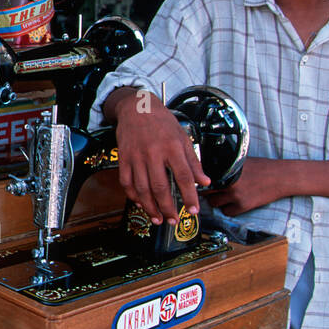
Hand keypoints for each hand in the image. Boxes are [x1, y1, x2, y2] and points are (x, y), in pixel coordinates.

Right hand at [114, 93, 209, 223]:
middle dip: (168, 208)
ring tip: (158, 219)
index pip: (184, 176)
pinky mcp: (123, 158)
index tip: (193, 209)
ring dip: (150, 207)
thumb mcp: (183, 138)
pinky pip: (126, 182)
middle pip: (160, 187)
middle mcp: (154, 153)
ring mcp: (136, 157)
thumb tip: (205, 181)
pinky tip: (140, 204)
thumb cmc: (162, 122)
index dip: (190, 196)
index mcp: (172, 147)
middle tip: (174, 220)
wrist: (136, 108)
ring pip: (142, 188)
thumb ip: (193, 161)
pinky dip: (132, 196)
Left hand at [205, 157, 285, 215]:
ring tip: (227, 196)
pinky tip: (236, 202)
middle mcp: (228, 182)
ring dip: (218, 201)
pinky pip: (227, 212)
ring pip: (214, 203)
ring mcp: (235, 195)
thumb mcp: (240, 162)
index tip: (199, 184)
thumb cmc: (261, 167)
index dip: (200, 182)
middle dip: (208, 192)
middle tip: (213, 191)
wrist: (281, 177)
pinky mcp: (243, 206)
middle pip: (206, 192)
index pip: (203, 178)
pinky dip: (229, 209)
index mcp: (226, 170)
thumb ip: (224, 167)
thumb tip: (207, 170)